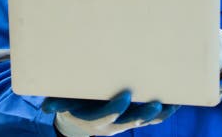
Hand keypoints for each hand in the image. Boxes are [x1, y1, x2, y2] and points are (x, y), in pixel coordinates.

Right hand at [42, 90, 177, 136]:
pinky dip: (164, 111)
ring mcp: (124, 122)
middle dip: (143, 113)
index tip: (126, 96)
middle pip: (130, 122)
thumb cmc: (69, 105)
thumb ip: (56, 102)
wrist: (78, 122)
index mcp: (93, 120)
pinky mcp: (134, 119)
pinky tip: (176, 99)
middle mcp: (112, 125)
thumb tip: (45, 107)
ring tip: (171, 102)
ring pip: (145, 121)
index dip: (116, 109)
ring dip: (159, 114)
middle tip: (155, 102)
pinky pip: (152, 118)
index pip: (106, 117)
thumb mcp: (61, 103)